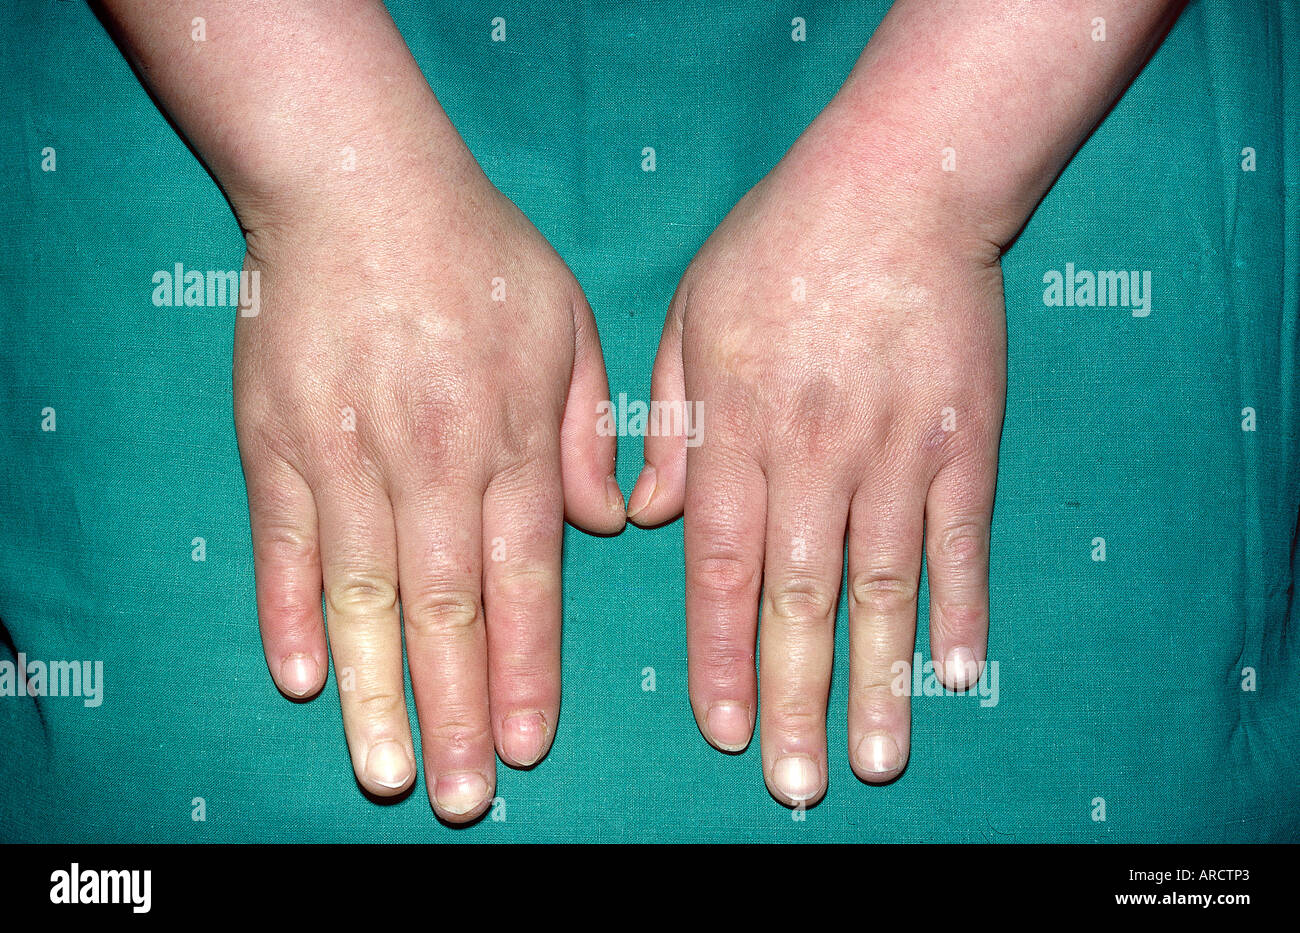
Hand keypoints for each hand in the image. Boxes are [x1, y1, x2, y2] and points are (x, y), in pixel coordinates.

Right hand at [234, 152, 622, 820]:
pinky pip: (283, 544)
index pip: (527, 582)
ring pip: (364, 596)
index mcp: (513, 440)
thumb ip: (594, 429)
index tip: (529, 745)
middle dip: (459, 712)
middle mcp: (433, 463)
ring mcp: (346, 455)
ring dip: (376, 692)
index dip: (529, 670)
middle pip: (448, 610)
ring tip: (388, 770)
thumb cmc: (477, 253)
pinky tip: (300, 678)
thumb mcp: (569, 325)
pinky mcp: (275, 441)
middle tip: (463, 798)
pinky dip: (289, 612)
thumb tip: (607, 524)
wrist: (359, 183)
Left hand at [630, 114, 1005, 805]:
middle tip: (797, 784)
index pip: (718, 570)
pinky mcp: (964, 442)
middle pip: (798, 599)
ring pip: (881, 587)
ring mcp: (895, 454)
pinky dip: (959, 608)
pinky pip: (960, 541)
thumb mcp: (687, 319)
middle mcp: (812, 458)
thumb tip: (648, 516)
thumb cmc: (777, 249)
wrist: (895, 186)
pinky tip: (956, 674)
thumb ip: (666, 424)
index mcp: (736, 433)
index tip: (720, 732)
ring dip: (878, 681)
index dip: (719, 657)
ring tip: (876, 760)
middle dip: (794, 698)